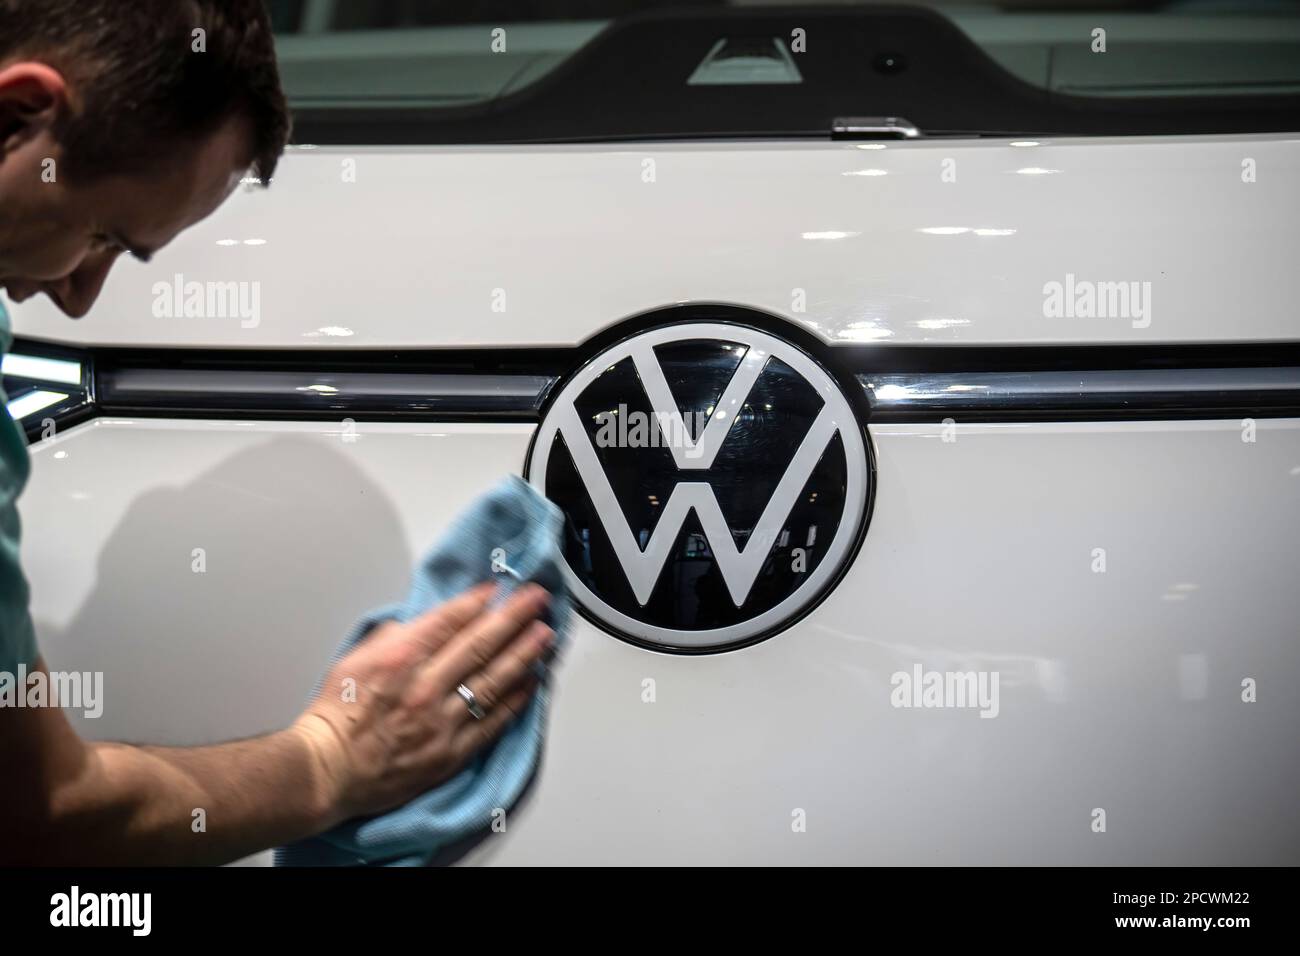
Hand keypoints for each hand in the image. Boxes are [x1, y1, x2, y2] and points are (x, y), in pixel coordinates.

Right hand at [291, 582, 554, 825]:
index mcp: (400, 659)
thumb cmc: (336, 717)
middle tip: (536, 600)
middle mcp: (425, 687)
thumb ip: (392, 636)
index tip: (497, 589)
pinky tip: (532, 682)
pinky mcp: (452, 751)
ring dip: (525, 653)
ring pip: (495, 679)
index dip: (478, 601)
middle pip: (481, 643)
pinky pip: (493, 720)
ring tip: (545, 634)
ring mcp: (442, 721)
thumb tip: (422, 624)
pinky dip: (515, 699)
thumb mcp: (354, 659)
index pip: (450, 620)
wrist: (328, 771)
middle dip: (514, 617)